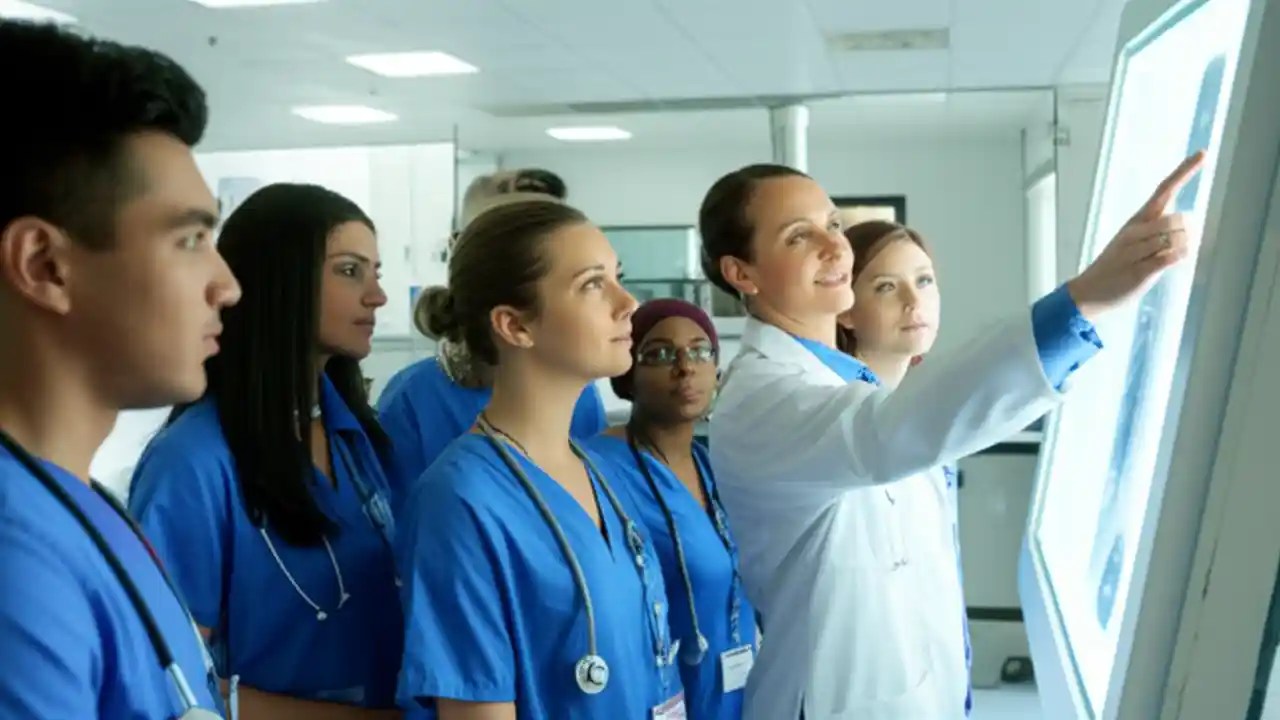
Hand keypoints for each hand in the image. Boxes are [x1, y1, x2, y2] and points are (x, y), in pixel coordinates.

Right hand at [1067, 151, 1206, 319]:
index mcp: (1136, 220)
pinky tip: (1173, 261)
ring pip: (1175, 237)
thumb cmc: (1117, 267)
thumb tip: (1188, 223)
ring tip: (1168, 259)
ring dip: (1183, 247)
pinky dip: (1178, 257)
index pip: (1164, 190)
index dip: (1184, 172)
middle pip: (1176, 218)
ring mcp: (1136, 250)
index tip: (1203, 153)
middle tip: (1177, 247)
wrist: (1088, 292)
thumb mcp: (1136, 243)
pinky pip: (1169, 257)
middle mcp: (1135, 231)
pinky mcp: (1140, 270)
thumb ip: (1159, 230)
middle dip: (1187, 232)